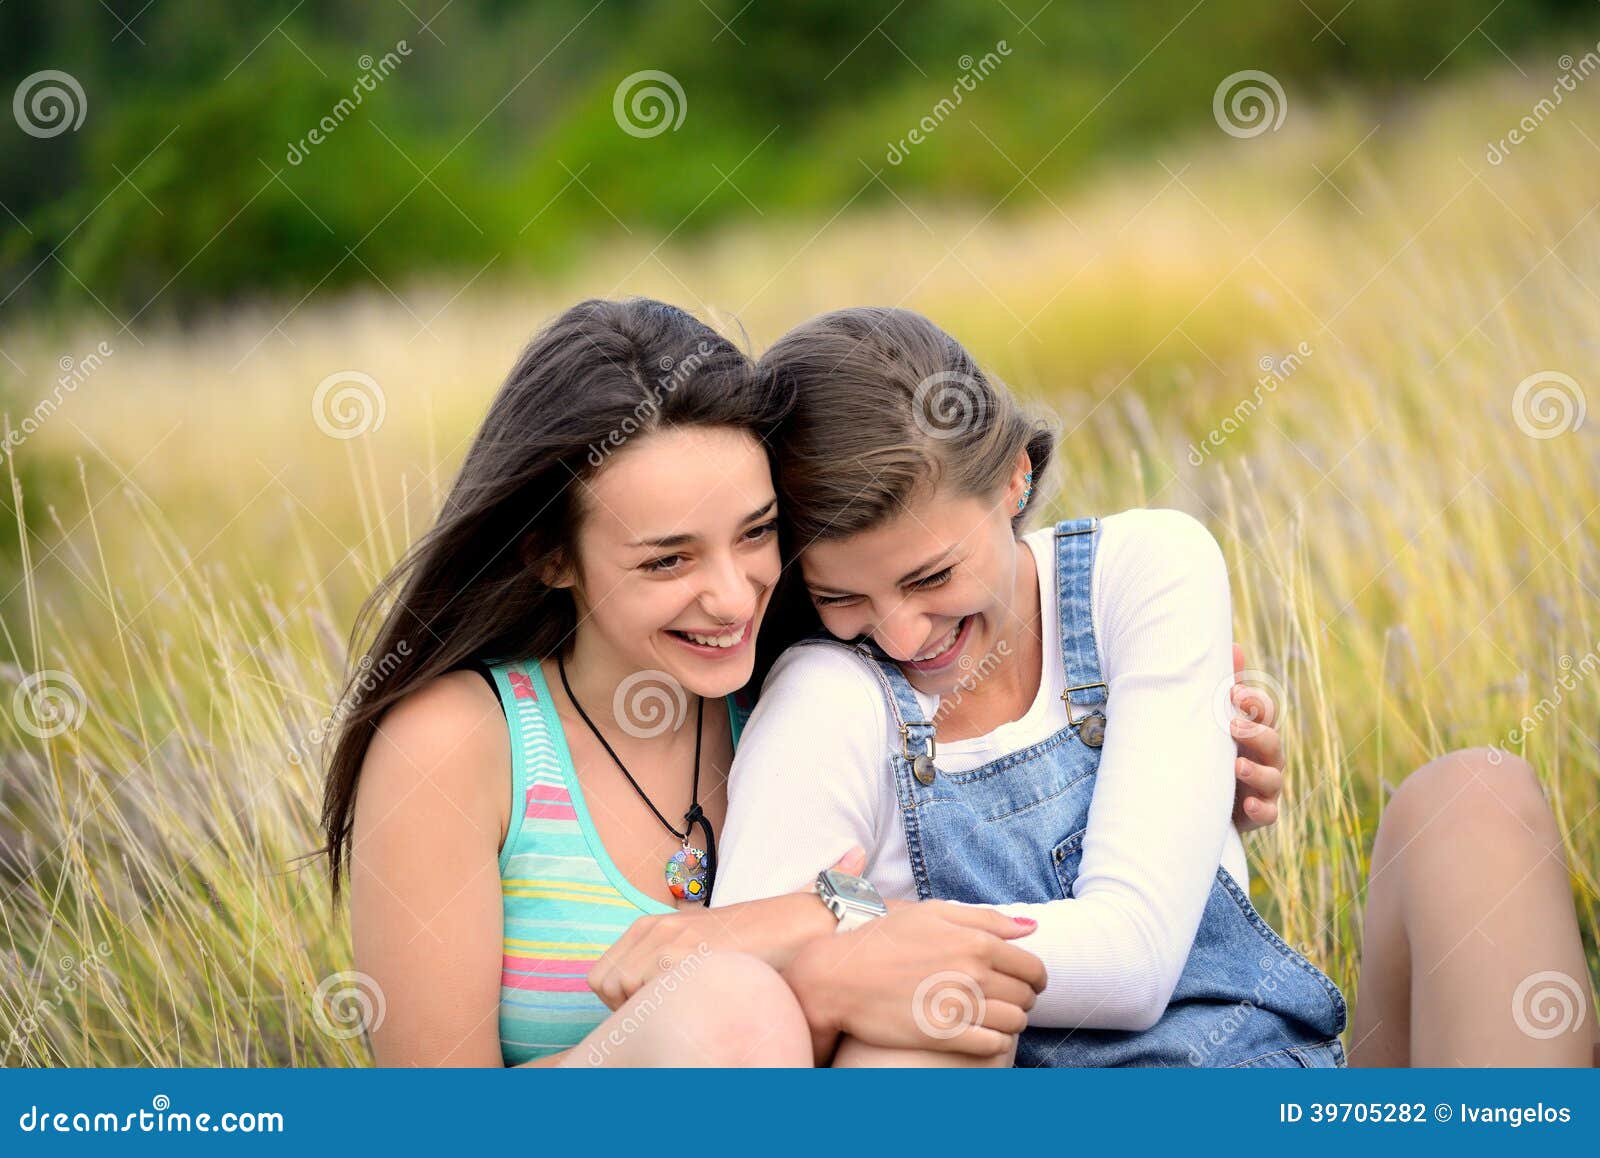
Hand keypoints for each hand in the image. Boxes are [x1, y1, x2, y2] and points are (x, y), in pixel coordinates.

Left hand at [586, 847, 866, 1010]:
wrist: (798, 927)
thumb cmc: (755, 949)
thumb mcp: (701, 952)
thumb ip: (669, 974)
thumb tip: (646, 1020)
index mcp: (651, 927)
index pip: (602, 978)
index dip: (621, 1004)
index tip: (656, 1014)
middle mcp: (654, 929)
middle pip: (607, 987)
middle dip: (631, 1010)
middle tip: (675, 1018)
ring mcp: (667, 940)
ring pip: (623, 994)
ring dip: (650, 1013)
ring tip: (691, 1016)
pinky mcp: (683, 955)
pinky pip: (647, 999)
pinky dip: (667, 1015)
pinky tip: (700, 1015)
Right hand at [783, 900, 1046, 1059]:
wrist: (839, 975)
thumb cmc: (883, 939)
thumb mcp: (931, 913)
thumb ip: (984, 917)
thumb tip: (1030, 926)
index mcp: (975, 941)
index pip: (1032, 967)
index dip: (1035, 977)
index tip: (1027, 982)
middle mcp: (973, 973)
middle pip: (1026, 996)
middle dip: (1023, 998)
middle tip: (1006, 998)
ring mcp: (960, 1007)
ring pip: (1014, 1023)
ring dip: (1012, 1022)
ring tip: (995, 1018)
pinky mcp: (944, 1036)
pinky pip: (992, 1046)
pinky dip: (995, 1042)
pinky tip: (982, 1035)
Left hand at [1230, 643, 1284, 831]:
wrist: (1203, 799)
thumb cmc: (1215, 751)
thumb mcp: (1218, 719)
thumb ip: (1226, 686)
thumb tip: (1235, 645)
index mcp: (1256, 730)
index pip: (1266, 712)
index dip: (1256, 702)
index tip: (1234, 693)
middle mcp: (1267, 757)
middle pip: (1273, 742)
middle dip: (1256, 733)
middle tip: (1232, 725)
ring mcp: (1266, 786)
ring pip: (1273, 777)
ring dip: (1256, 770)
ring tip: (1236, 765)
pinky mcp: (1260, 813)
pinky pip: (1268, 813)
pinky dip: (1260, 808)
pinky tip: (1246, 802)